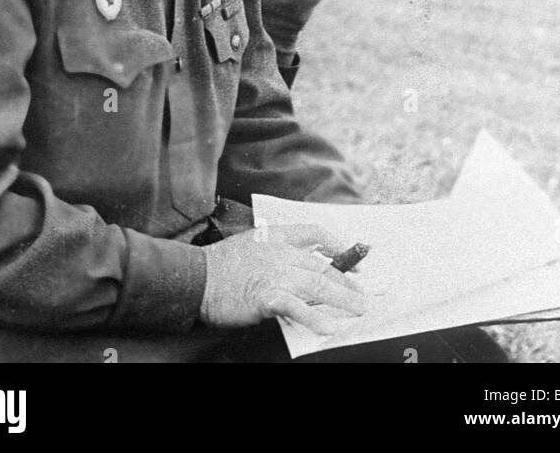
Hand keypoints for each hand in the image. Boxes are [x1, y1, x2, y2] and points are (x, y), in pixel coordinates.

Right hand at [199, 224, 365, 335]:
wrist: (196, 278)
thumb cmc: (220, 266)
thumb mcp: (251, 245)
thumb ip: (276, 253)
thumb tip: (300, 269)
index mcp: (276, 237)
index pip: (314, 232)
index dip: (337, 244)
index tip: (353, 256)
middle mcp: (281, 253)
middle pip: (323, 266)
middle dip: (348, 282)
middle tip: (364, 294)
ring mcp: (276, 275)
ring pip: (318, 286)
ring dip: (343, 299)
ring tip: (360, 309)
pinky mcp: (268, 297)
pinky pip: (299, 309)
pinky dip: (317, 320)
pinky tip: (330, 328)